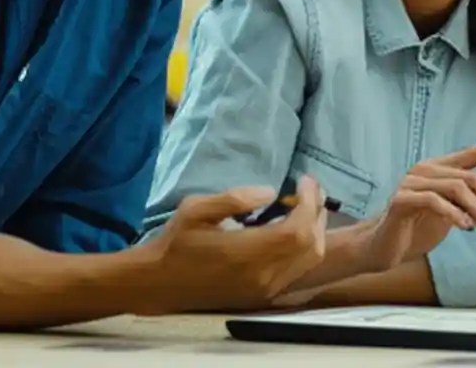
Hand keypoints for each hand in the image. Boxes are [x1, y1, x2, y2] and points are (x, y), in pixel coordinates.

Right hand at [139, 176, 328, 313]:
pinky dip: (305, 247)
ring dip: (315, 230)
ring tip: (304, 207)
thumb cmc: (176, 242)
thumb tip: (271, 192)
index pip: (299, 230)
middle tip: (308, 191)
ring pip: (310, 260)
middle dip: (316, 213)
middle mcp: (263, 276)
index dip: (309, 202)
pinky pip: (298, 270)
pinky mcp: (264, 296)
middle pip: (312, 245)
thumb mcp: (196, 209)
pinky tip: (292, 230)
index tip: (304, 181)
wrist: (159, 285)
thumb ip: (235, 198)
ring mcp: (266, 289)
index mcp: (247, 254)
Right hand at [363, 139, 475, 271]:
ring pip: (457, 187)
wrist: (380, 248)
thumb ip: (468, 203)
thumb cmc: (416, 229)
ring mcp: (411, 182)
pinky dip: (455, 214)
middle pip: (471, 176)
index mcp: (439, 168)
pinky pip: (434, 201)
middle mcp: (426, 169)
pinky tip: (466, 228)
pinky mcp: (401, 200)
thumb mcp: (449, 213)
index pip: (474, 153)